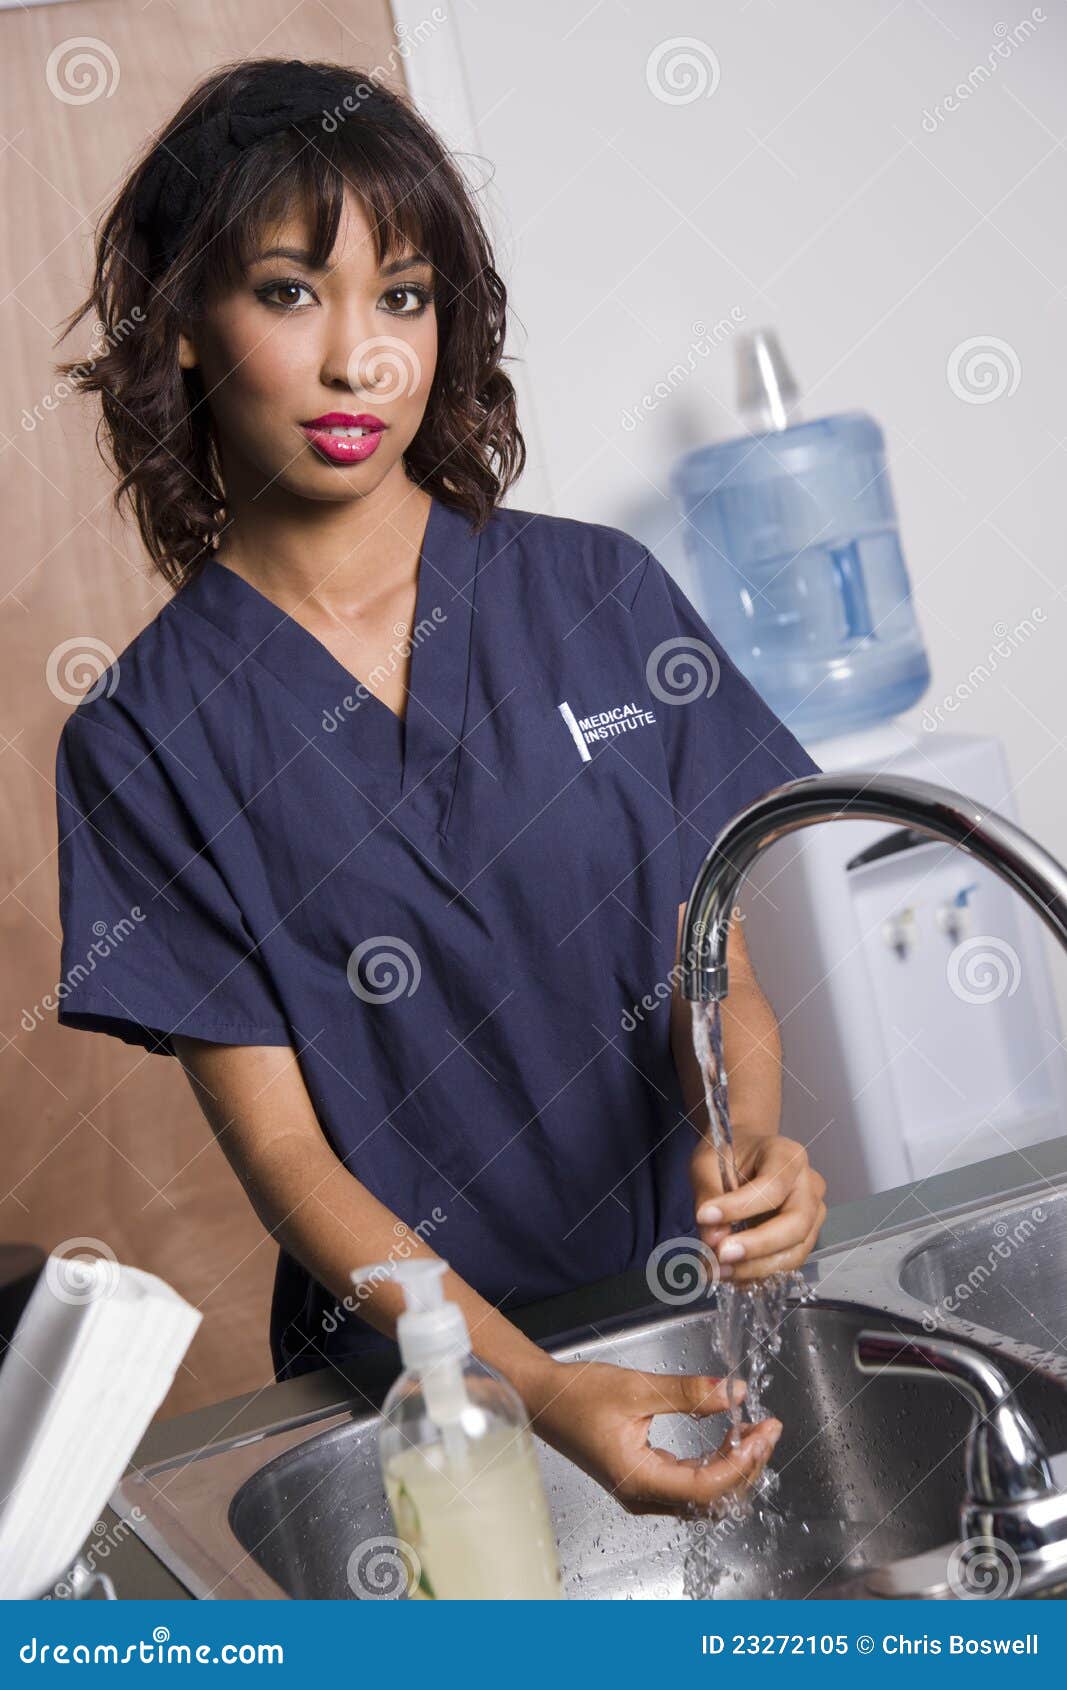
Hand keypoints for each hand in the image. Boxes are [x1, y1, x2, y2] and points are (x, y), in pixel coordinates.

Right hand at [528, 1357, 781, 1515]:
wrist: (542, 1399)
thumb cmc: (579, 1395)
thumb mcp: (636, 1387)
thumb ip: (688, 1392)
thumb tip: (734, 1392)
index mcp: (640, 1480)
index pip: (708, 1487)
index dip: (743, 1462)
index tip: (764, 1431)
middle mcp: (644, 1496)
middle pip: (713, 1500)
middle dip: (747, 1466)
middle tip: (767, 1428)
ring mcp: (644, 1491)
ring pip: (705, 1495)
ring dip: (734, 1466)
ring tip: (752, 1430)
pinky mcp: (644, 1479)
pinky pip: (691, 1483)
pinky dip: (716, 1463)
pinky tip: (728, 1437)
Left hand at [691, 1132, 825, 1283]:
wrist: (745, 1154)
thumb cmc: (728, 1154)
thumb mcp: (707, 1164)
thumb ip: (708, 1195)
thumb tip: (713, 1239)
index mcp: (787, 1156)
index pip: (772, 1186)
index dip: (739, 1206)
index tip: (703, 1216)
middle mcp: (809, 1184)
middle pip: (796, 1224)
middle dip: (757, 1246)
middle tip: (721, 1255)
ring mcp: (813, 1212)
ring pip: (796, 1250)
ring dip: (757, 1267)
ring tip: (720, 1270)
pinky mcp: (806, 1236)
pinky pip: (788, 1261)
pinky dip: (759, 1272)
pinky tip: (731, 1273)